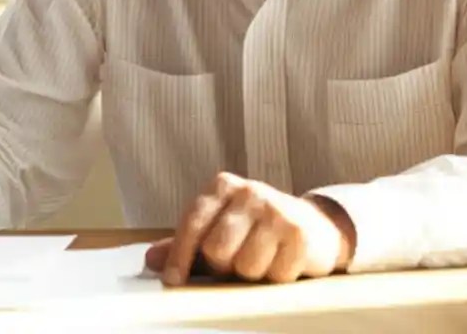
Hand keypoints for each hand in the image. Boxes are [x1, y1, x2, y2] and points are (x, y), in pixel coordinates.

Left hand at [144, 172, 355, 285]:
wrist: (316, 226)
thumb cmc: (255, 231)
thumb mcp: (217, 230)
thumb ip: (183, 244)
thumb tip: (151, 259)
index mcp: (222, 186)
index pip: (192, 223)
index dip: (180, 255)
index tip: (173, 280)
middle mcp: (248, 192)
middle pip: (216, 249)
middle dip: (223, 265)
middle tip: (236, 260)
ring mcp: (276, 210)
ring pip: (246, 267)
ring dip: (252, 273)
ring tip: (262, 257)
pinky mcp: (299, 233)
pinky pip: (275, 275)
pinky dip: (277, 276)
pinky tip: (283, 260)